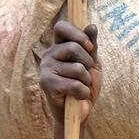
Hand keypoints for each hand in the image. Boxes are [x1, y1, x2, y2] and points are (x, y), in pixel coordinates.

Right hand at [40, 20, 101, 138]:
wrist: (80, 113)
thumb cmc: (85, 86)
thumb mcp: (92, 64)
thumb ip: (92, 45)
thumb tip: (91, 26)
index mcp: (59, 46)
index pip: (62, 27)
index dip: (77, 34)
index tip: (90, 48)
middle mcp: (49, 54)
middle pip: (74, 47)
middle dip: (88, 63)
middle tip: (86, 75)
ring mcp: (46, 69)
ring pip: (77, 68)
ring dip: (86, 80)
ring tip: (81, 87)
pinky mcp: (47, 84)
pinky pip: (74, 84)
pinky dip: (82, 92)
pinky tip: (77, 96)